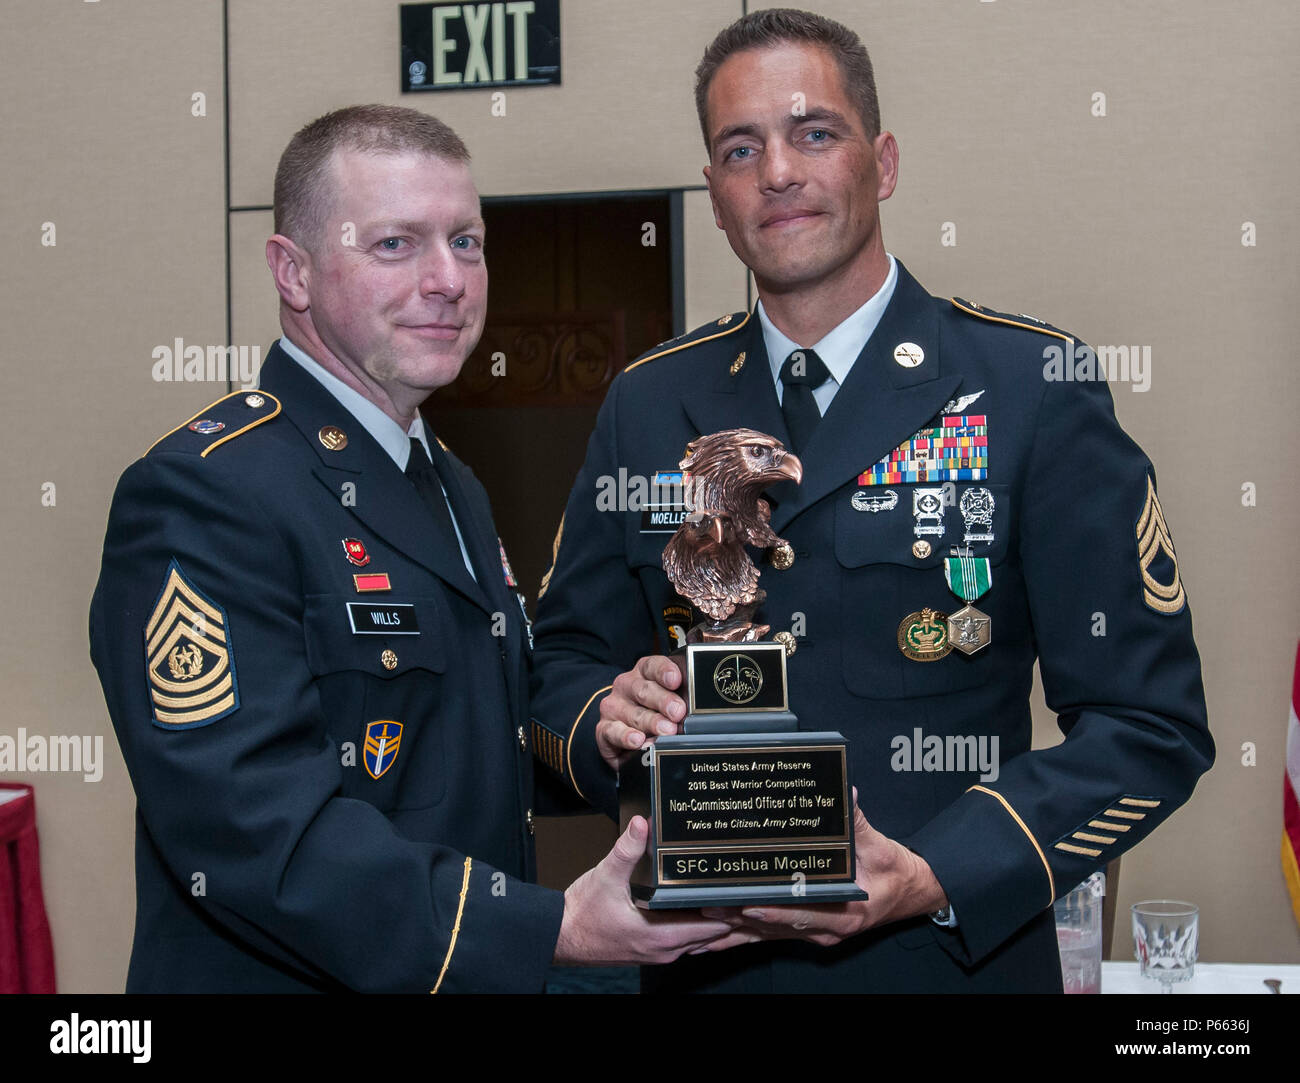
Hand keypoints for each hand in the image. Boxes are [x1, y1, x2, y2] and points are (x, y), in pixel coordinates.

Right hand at [553, 816, 758, 964]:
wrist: (561, 936)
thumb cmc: (582, 914)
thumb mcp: (606, 876)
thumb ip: (626, 849)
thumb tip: (642, 824)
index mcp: (659, 936)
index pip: (712, 927)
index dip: (731, 910)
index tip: (742, 890)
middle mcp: (664, 950)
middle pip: (712, 935)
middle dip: (727, 914)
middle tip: (738, 886)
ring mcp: (658, 953)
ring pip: (699, 940)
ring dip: (711, 921)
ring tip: (721, 894)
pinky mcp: (650, 950)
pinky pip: (684, 941)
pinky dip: (695, 927)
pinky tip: (694, 908)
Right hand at [594, 656, 685, 769]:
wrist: (624, 738)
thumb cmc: (652, 715)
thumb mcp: (668, 704)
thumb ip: (681, 700)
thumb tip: (698, 711)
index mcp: (644, 674)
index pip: (653, 666)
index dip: (664, 671)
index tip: (675, 679)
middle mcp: (627, 686)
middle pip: (645, 690)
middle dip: (664, 701)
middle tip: (678, 712)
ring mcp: (614, 707)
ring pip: (634, 713)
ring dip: (651, 722)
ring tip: (666, 731)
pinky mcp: (604, 729)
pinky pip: (614, 731)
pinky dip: (626, 737)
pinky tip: (638, 740)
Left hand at [702, 794, 947, 946]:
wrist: (910, 891)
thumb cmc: (895, 872)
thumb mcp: (881, 847)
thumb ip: (859, 823)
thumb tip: (846, 795)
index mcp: (845, 913)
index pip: (803, 913)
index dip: (776, 911)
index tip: (749, 906)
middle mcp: (825, 928)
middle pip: (777, 926)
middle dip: (741, 919)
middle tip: (708, 908)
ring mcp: (814, 931)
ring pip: (769, 934)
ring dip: (736, 930)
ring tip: (702, 924)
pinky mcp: (805, 928)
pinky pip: (771, 934)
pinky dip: (744, 934)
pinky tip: (716, 939)